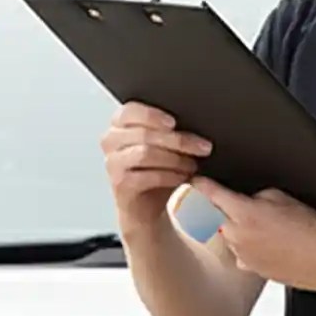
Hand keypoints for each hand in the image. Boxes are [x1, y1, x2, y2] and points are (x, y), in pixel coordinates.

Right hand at [101, 101, 213, 234]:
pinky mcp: (120, 184)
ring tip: (193, 164)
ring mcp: (113, 163)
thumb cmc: (158, 167)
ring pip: (146, 154)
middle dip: (179, 140)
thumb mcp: (164, 143)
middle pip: (145, 134)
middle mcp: (111, 140)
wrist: (147, 205)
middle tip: (203, 147)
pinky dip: (170, 176)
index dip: (152, 115)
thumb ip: (169, 129)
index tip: (174, 123)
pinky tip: (183, 177)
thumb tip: (196, 122)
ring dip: (175, 159)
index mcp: (120, 123)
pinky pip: (148, 176)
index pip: (130, 111)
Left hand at [193, 176, 315, 294]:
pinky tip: (268, 243)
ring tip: (263, 226)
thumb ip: (257, 195)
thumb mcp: (282, 197)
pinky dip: (247, 246)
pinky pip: (240, 252)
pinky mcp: (250, 269)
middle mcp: (236, 236)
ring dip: (234, 227)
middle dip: (217, 208)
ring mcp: (241, 255)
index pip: (211, 194)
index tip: (197, 180)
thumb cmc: (310, 230)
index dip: (202, 184)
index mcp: (243, 213)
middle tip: (230, 201)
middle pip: (212, 217)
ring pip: (227, 235)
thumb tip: (248, 199)